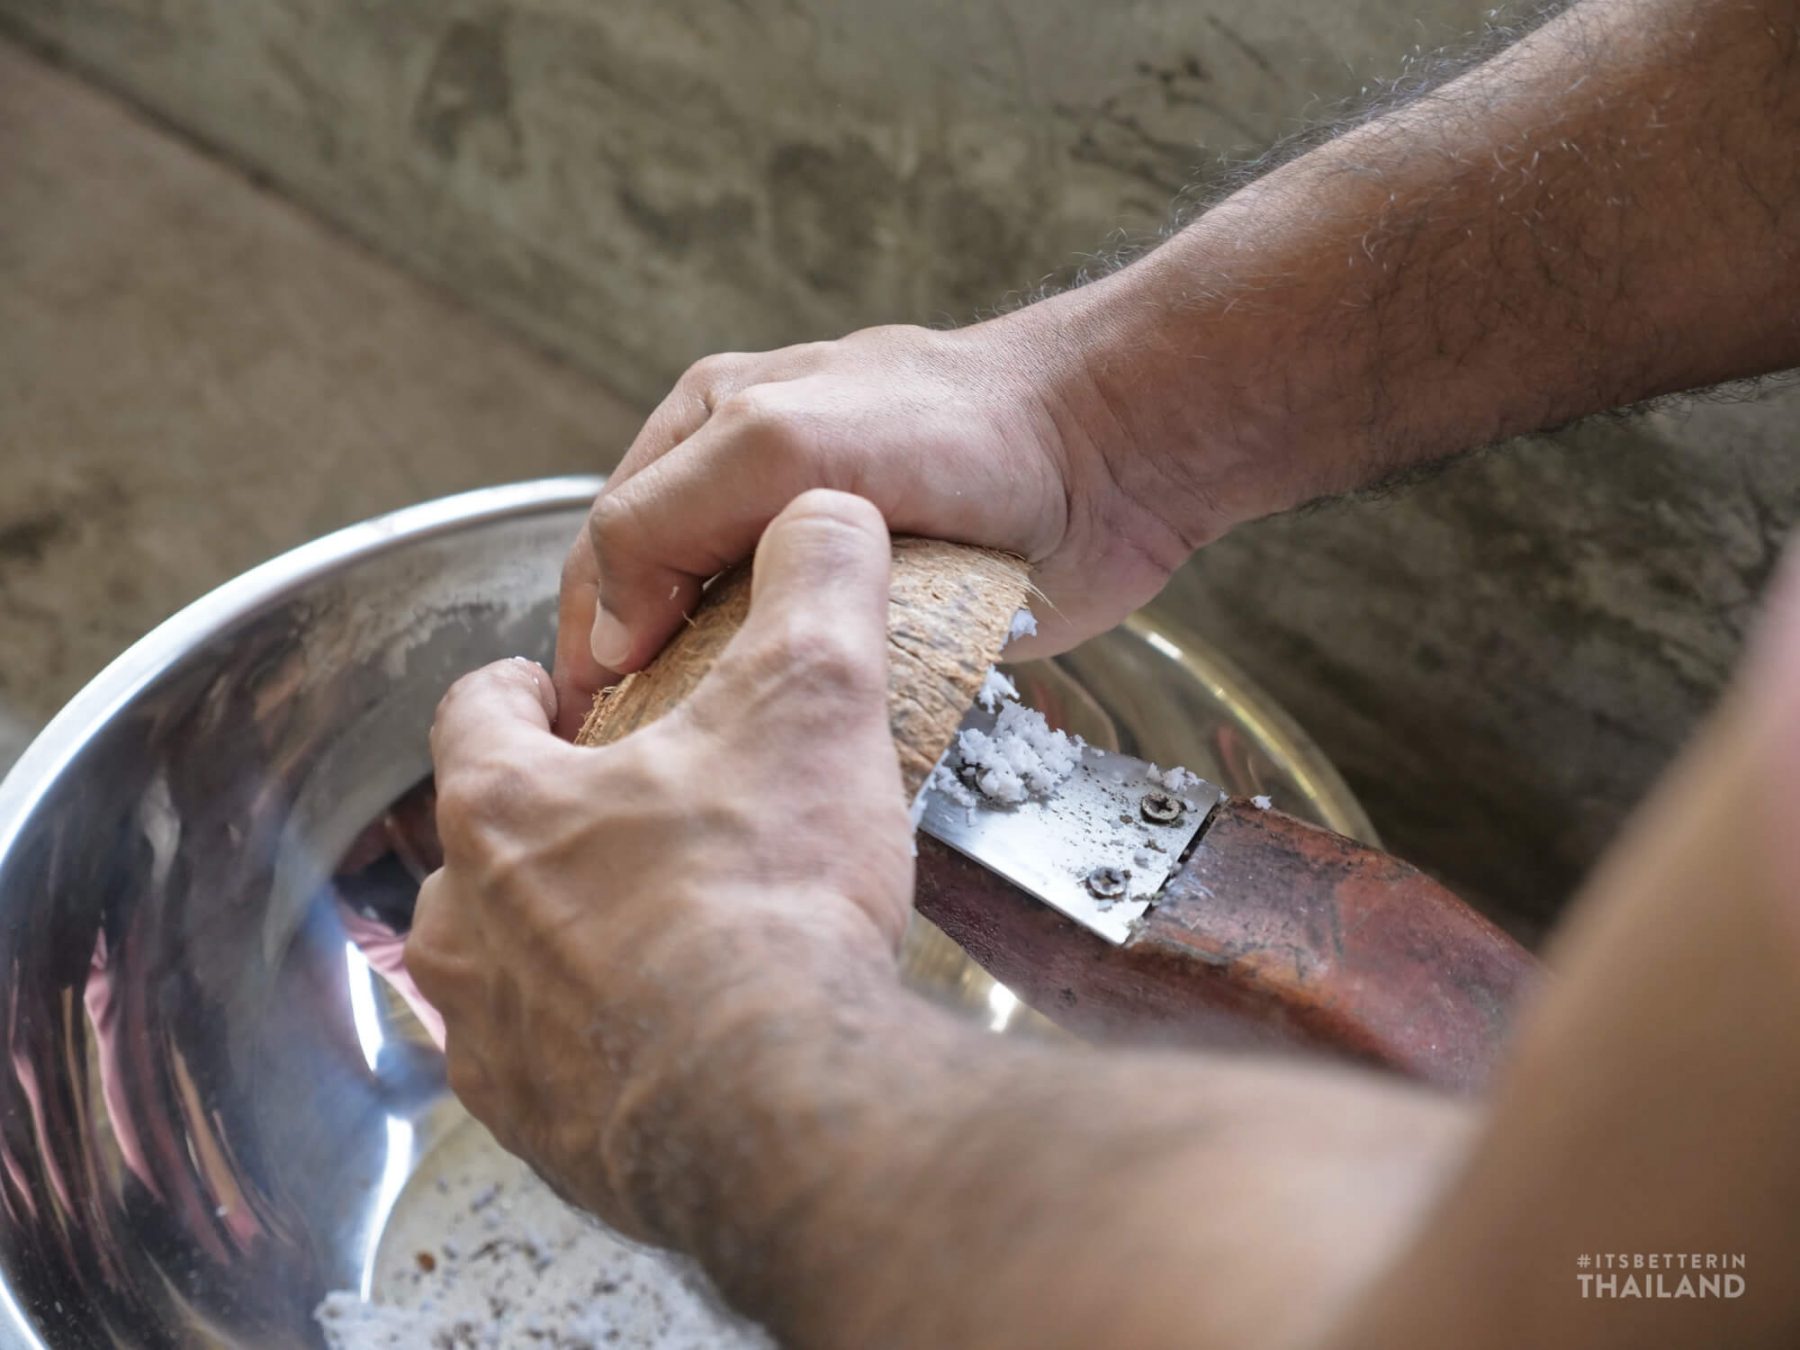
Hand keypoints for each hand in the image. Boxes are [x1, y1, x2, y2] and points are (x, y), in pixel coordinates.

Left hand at [409, 490, 914, 1237]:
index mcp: (505, 806)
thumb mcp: (813, 696)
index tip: (562, 694)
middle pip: (486, 844)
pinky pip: (548, 1069)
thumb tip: (829, 510)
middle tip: (645, 820)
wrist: (777, 1105)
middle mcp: (469, 925)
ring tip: (669, 935)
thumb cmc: (770, 901)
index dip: (523, 692)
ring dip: (568, 940)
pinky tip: (680, 1038)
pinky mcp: (539, 1132)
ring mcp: (495, 1038)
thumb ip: (816, 581)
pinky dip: (599, 1042)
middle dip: (555, 824)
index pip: (474, 715)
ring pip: (507, 963)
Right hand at [552, 314, 1201, 736]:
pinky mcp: (874, 622)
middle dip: (645, 682)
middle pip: (659, 611)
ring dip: (720, 710)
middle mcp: (747, 498)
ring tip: (709, 776)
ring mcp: (813, 564)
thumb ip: (665, 519)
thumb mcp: (777, 443)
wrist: (1106, 458)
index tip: (594, 726)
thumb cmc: (955, 427)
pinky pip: (810, 681)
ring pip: (731, 655)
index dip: (593, 637)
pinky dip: (795, 720)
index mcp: (704, 435)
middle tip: (643, 768)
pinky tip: (785, 761)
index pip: (607, 550)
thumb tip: (610, 637)